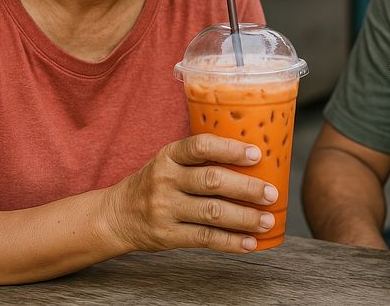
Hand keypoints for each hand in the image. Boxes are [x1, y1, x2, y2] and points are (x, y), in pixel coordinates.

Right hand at [104, 134, 278, 253]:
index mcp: (169, 155)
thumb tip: (255, 161)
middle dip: (246, 188)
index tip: (257, 155)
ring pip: (212, 213)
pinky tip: (250, 242)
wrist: (117, 215)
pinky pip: (205, 238)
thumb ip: (202, 160)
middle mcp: (165, 179)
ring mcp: (165, 209)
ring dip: (245, 218)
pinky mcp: (167, 236)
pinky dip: (231, 242)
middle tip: (271, 194)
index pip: (201, 146)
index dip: (230, 150)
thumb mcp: (170, 161)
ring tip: (267, 220)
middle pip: (212, 181)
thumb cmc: (157, 183)